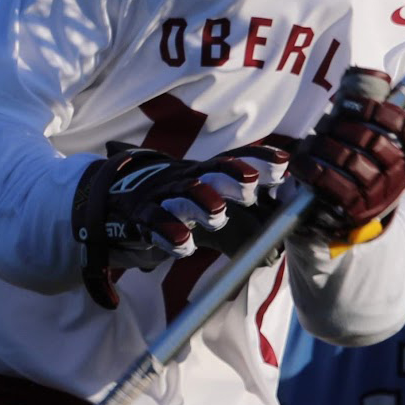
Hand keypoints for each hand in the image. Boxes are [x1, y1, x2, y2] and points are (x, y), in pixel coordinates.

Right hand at [70, 142, 288, 307]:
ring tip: (217, 215)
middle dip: (229, 178)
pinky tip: (184, 244)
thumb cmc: (179, 200)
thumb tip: (282, 230)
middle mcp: (185, 179)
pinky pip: (154, 224)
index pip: (234, 160)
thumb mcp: (211, 199)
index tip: (283, 164)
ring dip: (200, 204)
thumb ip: (245, 210)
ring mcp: (162, 197)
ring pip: (182, 198)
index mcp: (205, 171)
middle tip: (250, 187)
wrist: (120, 199)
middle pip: (208, 174)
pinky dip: (169, 234)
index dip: (258, 160)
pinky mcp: (141, 218)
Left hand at [289, 68, 404, 241]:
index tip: (360, 105)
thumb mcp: (380, 150)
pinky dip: (314, 169)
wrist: (360, 214)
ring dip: (327, 145)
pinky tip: (302, 162)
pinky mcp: (356, 209)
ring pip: (352, 161)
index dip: (384, 112)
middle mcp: (397, 174)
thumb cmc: (366, 170)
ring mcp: (377, 193)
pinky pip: (334, 185)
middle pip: (374, 140)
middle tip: (328, 123)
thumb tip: (359, 81)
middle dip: (345, 127)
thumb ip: (374, 123)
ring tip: (313, 140)